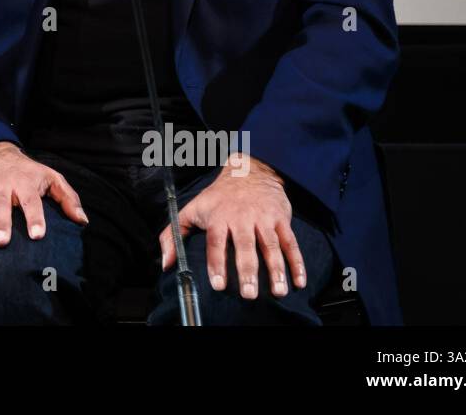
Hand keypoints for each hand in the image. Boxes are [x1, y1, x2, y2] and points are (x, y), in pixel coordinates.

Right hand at [0, 141, 87, 253]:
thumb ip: (68, 198)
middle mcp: (1, 188)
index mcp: (23, 183)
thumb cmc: (26, 171)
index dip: (34, 217)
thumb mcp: (50, 176)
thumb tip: (82, 221)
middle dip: (0, 224)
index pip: (31, 201)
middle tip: (1, 243)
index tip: (38, 235)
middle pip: (1, 207)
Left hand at [157, 153, 306, 298]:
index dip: (217, 264)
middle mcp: (242, 218)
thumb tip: (166, 263)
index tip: (218, 285)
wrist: (248, 171)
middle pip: (245, 246)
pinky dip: (297, 262)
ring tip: (278, 291)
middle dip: (247, 270)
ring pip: (271, 246)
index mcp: (219, 217)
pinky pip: (291, 242)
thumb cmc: (218, 197)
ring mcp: (263, 219)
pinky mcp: (281, 220)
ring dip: (276, 269)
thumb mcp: (192, 210)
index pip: (216, 242)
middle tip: (249, 294)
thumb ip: (174, 235)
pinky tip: (298, 281)